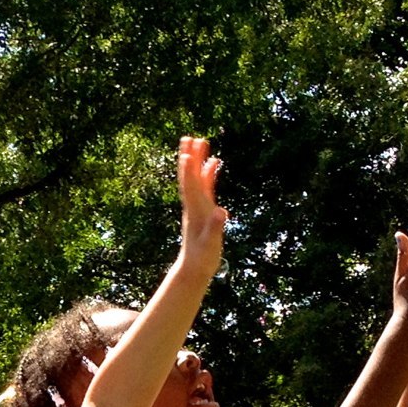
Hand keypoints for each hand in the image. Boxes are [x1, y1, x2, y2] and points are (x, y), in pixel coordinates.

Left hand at [176, 135, 226, 277]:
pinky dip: (209, 174)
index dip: (189, 171)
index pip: (191, 187)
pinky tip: (213, 163)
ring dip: (198, 161)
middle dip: (190, 157)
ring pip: (197, 179)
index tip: (186, 153)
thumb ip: (215, 228)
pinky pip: (206, 187)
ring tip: (200, 141)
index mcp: (195, 211)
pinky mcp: (204, 210)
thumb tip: (221, 212)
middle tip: (189, 137)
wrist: (194, 269)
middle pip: (190, 177)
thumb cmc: (202, 258)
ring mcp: (198, 206)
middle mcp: (194, 205)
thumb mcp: (210, 244)